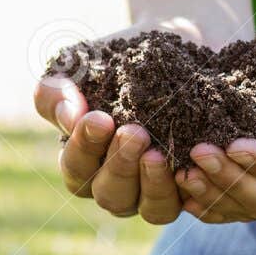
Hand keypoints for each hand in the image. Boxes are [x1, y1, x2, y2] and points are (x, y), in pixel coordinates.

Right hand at [34, 21, 201, 224]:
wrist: (179, 44)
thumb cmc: (119, 58)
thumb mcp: (79, 65)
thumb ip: (58, 92)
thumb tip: (69, 118)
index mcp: (87, 162)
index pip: (77, 169)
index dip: (85, 148)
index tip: (100, 118)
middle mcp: (122, 185)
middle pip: (111, 196)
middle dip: (121, 165)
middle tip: (135, 133)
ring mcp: (160, 191)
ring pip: (153, 210)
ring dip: (154, 185)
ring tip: (158, 154)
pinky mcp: (197, 187)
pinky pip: (193, 203)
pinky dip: (193, 187)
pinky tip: (195, 162)